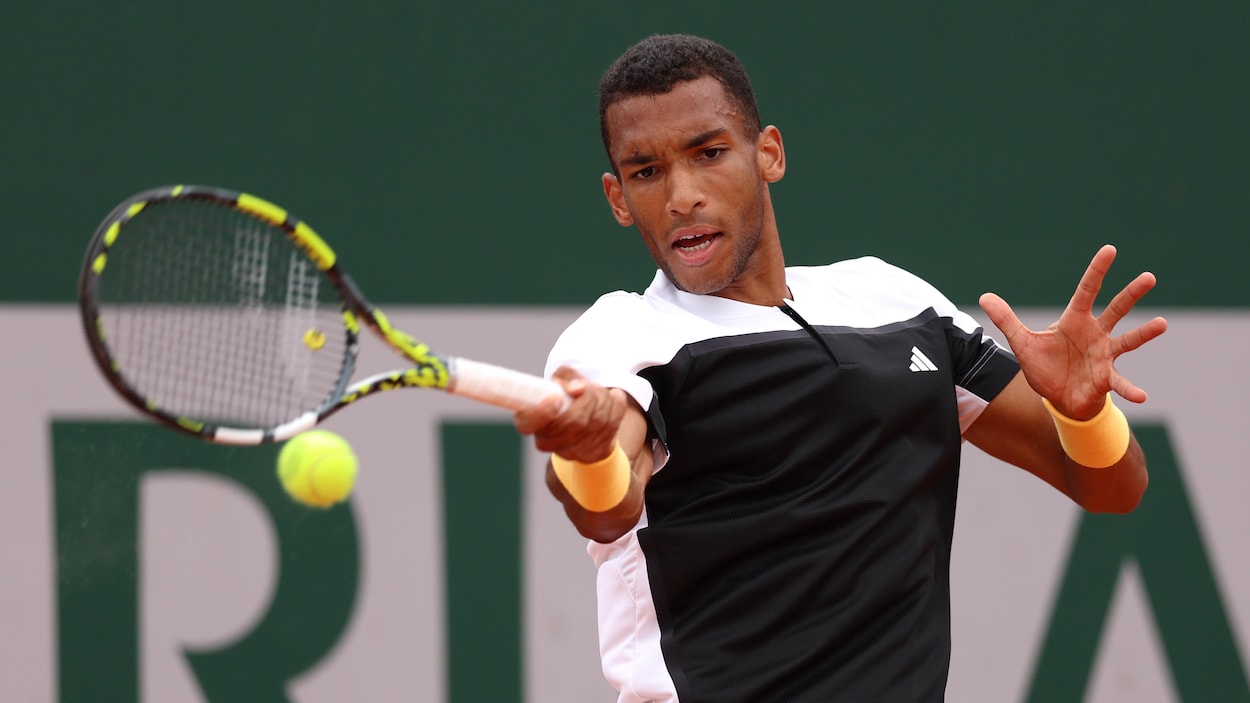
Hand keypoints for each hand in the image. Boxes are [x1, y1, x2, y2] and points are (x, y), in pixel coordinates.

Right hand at [513, 366, 627, 462]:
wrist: (586, 423)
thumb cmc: (566, 398)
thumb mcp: (559, 381)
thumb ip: (565, 377)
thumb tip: (576, 388)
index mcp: (532, 423)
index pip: (528, 424)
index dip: (543, 413)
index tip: (557, 399)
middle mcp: (550, 442)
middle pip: (575, 421)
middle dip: (588, 398)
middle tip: (588, 386)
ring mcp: (574, 451)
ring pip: (598, 421)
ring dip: (602, 399)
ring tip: (599, 391)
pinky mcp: (597, 451)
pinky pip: (614, 424)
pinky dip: (616, 406)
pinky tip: (614, 397)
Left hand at [978, 244, 1167, 419]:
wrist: (1056, 397)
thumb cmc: (1045, 366)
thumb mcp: (1022, 342)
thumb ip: (1006, 320)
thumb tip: (984, 297)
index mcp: (1075, 320)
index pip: (1087, 290)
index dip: (1097, 271)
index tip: (1110, 250)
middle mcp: (1095, 333)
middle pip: (1116, 309)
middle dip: (1131, 293)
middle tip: (1149, 277)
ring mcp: (1104, 355)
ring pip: (1128, 340)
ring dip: (1144, 333)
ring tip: (1161, 324)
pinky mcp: (1105, 379)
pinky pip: (1119, 383)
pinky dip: (1130, 390)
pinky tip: (1142, 396)